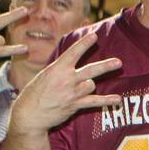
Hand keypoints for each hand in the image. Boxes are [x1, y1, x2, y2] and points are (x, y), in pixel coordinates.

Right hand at [7, 32, 122, 137]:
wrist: (30, 114)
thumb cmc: (35, 93)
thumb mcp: (45, 75)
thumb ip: (61, 69)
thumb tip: (72, 63)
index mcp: (57, 68)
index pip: (73, 52)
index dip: (84, 43)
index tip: (94, 36)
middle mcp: (66, 79)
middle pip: (90, 70)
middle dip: (105, 66)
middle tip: (119, 62)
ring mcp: (72, 93)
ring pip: (91, 85)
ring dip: (90, 85)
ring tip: (81, 88)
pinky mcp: (75, 105)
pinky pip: (95, 102)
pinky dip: (107, 101)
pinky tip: (118, 99)